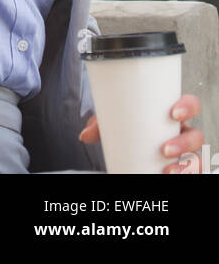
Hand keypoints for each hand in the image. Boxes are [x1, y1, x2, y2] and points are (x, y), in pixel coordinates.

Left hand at [78, 94, 203, 172]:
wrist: (125, 149)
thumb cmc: (127, 126)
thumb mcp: (114, 121)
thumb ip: (101, 125)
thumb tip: (85, 135)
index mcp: (170, 114)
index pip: (189, 104)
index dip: (187, 106)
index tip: (173, 113)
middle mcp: (180, 132)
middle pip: (196, 134)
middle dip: (184, 142)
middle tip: (164, 148)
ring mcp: (183, 151)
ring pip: (196, 157)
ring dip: (186, 164)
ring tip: (168, 170)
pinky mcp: (179, 166)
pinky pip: (190, 172)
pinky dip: (185, 174)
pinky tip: (172, 176)